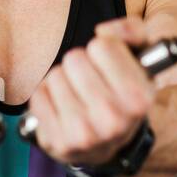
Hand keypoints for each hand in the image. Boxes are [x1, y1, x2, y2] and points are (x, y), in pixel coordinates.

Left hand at [27, 17, 157, 168]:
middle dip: (80, 64)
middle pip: (74, 59)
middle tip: (90, 81)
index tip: (108, 65)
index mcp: (139, 98)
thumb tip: (103, 31)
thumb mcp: (139, 59)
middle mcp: (114, 120)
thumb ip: (132, 30)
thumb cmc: (121, 93)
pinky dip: (46, 97)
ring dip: (63, 81)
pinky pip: (37, 97)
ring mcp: (84, 135)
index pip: (102, 46)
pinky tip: (61, 108)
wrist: (105, 146)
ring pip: (55, 76)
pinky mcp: (58, 142)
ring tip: (77, 96)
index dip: (104, 50)